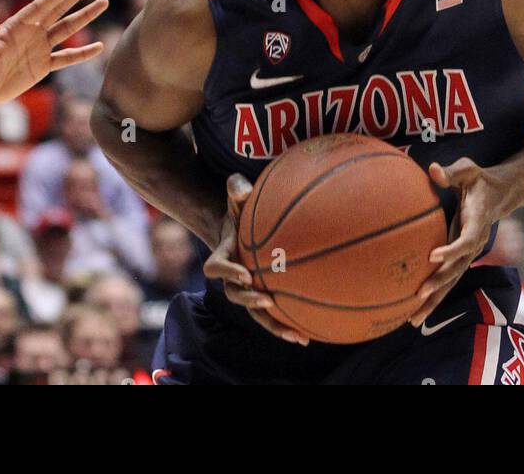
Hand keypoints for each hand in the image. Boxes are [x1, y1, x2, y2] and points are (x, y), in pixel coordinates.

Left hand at [0, 0, 107, 108]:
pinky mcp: (43, 66)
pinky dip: (83, 53)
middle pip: (59, 10)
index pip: (42, 6)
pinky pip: (67, 58)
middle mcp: (32, 33)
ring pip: (68, 29)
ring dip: (85, 16)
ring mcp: (40, 48)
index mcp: (17, 26)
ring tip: (103, 3)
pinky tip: (98, 46)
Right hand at [203, 174, 308, 345]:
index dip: (227, 272)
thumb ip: (235, 189)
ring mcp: (247, 291)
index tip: (245, 273)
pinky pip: (273, 316)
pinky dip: (287, 326)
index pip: (215, 268)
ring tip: (296, 335)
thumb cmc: (241, 211)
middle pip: (235, 296)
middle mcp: (232, 279)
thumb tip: (240, 186)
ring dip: (274, 325)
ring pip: (256, 314)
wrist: (242, 230)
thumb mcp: (236, 198)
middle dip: (250, 300)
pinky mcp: (263, 297)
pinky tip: (307, 336)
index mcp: (222, 256)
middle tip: (267, 300)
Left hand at [409, 158, 506, 325]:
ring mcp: (469, 254)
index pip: (467, 241)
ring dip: (435, 300)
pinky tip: (416, 311)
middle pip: (459, 269)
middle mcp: (475, 243)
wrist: (500, 194)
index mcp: (477, 222)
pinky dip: (435, 297)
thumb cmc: (479, 179)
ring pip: (452, 281)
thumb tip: (433, 170)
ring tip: (414, 318)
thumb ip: (451, 172)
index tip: (432, 256)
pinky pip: (448, 280)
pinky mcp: (462, 259)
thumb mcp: (468, 170)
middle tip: (420, 293)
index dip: (452, 250)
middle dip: (440, 283)